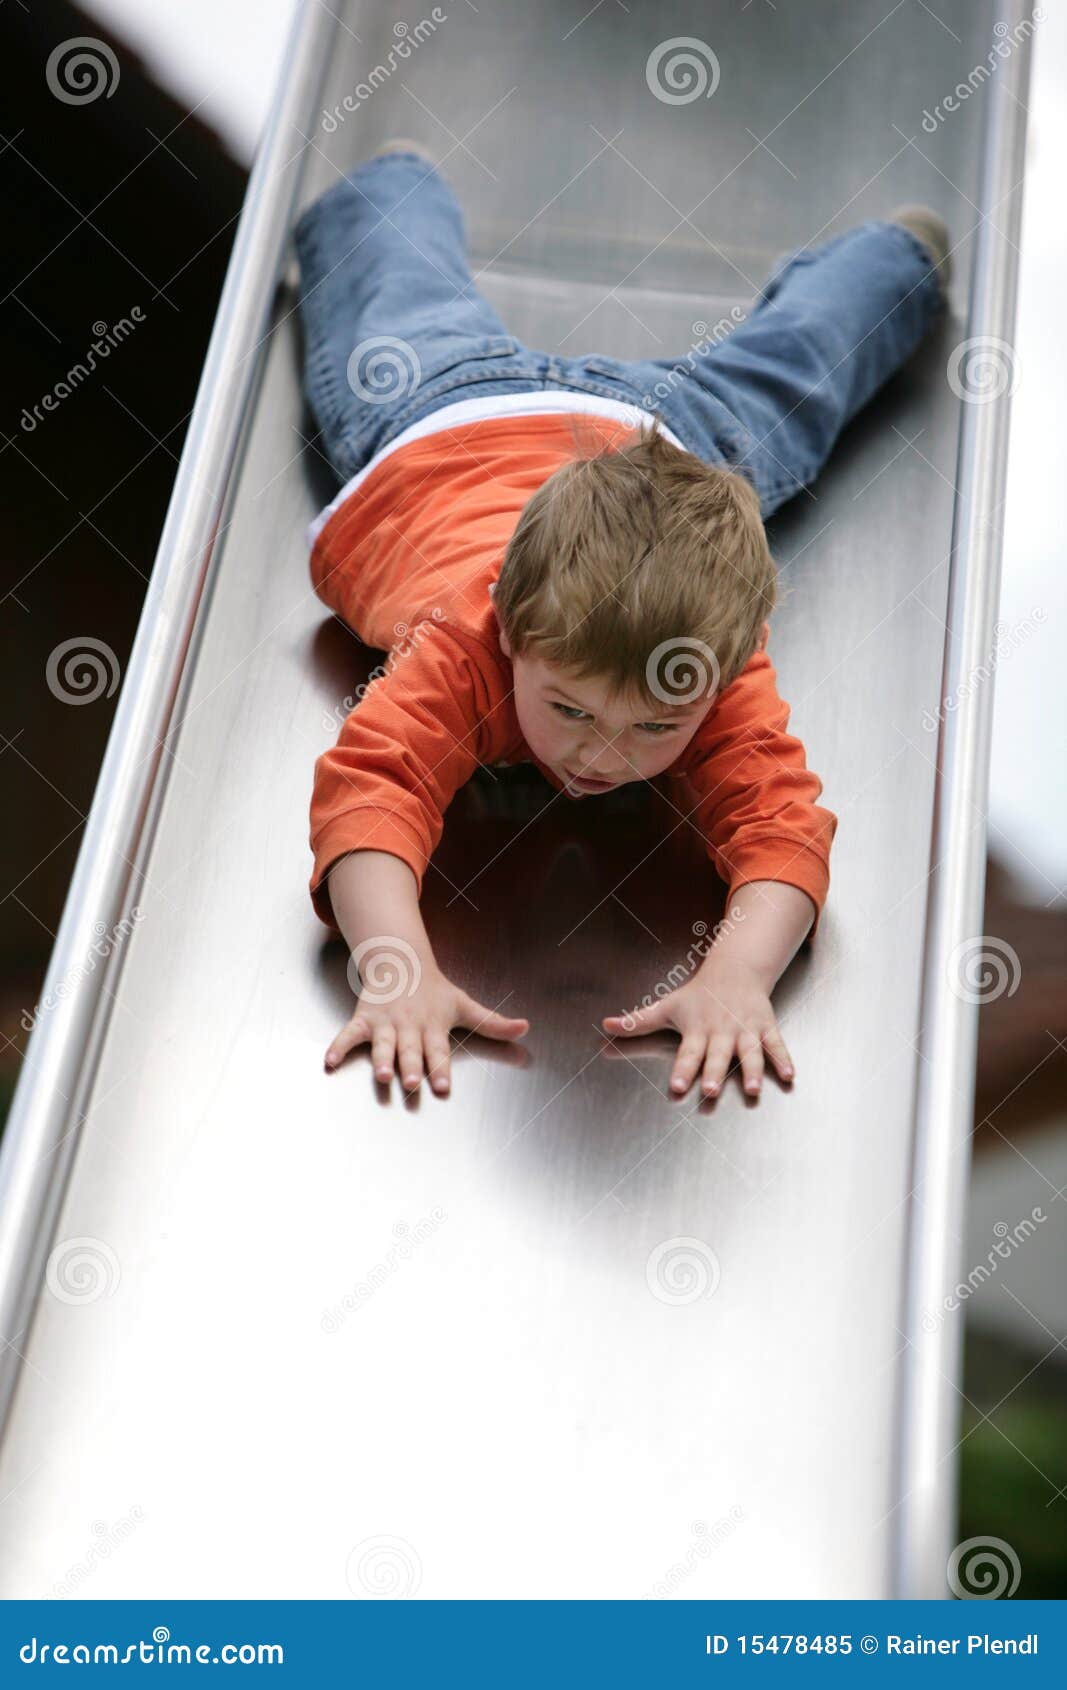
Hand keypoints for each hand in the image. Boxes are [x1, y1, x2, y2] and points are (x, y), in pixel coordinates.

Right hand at [324, 964, 528, 1093]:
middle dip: (411, 1067)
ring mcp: (385, 1024)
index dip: (440, 1069)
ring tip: (380, 1075)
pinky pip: (349, 1035)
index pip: (438, 1051)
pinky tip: (329, 1062)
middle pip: (410, 1050)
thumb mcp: (465, 1004)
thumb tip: (525, 1028)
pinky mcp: (364, 1019)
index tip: (442, 1087)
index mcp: (433, 1026)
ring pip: (383, 1044)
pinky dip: (338, 1047)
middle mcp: (409, 1027)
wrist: (401, 962)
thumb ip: (493, 1023)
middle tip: (412, 1084)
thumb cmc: (435, 991)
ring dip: (381, 1059)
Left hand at [602, 960, 793, 1098]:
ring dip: (752, 1070)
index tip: (676, 1086)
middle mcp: (722, 1032)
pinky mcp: (765, 1028)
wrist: (734, 971)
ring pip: (750, 1052)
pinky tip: (789, 1076)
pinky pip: (776, 1045)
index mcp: (697, 1030)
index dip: (682, 1069)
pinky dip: (784, 1059)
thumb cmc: (697, 995)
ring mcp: (745, 1030)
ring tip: (753, 1089)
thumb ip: (637, 1021)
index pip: (687, 1052)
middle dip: (714, 1072)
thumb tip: (605, 1025)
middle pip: (718, 1054)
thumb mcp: (666, 1006)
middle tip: (710, 1090)